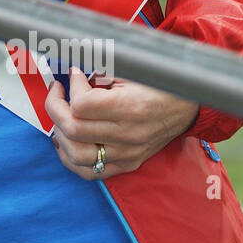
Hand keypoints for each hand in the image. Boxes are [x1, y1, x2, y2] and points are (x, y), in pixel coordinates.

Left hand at [46, 66, 198, 179]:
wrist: (187, 107)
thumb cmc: (157, 83)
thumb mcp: (131, 70)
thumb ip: (99, 72)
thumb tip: (70, 72)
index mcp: (130, 108)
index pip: (81, 105)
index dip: (71, 86)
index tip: (74, 74)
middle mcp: (128, 136)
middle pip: (73, 129)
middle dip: (55, 107)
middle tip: (59, 92)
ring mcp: (127, 154)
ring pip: (76, 155)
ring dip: (59, 133)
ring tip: (60, 115)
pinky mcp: (127, 164)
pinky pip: (89, 172)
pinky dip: (69, 157)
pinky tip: (64, 139)